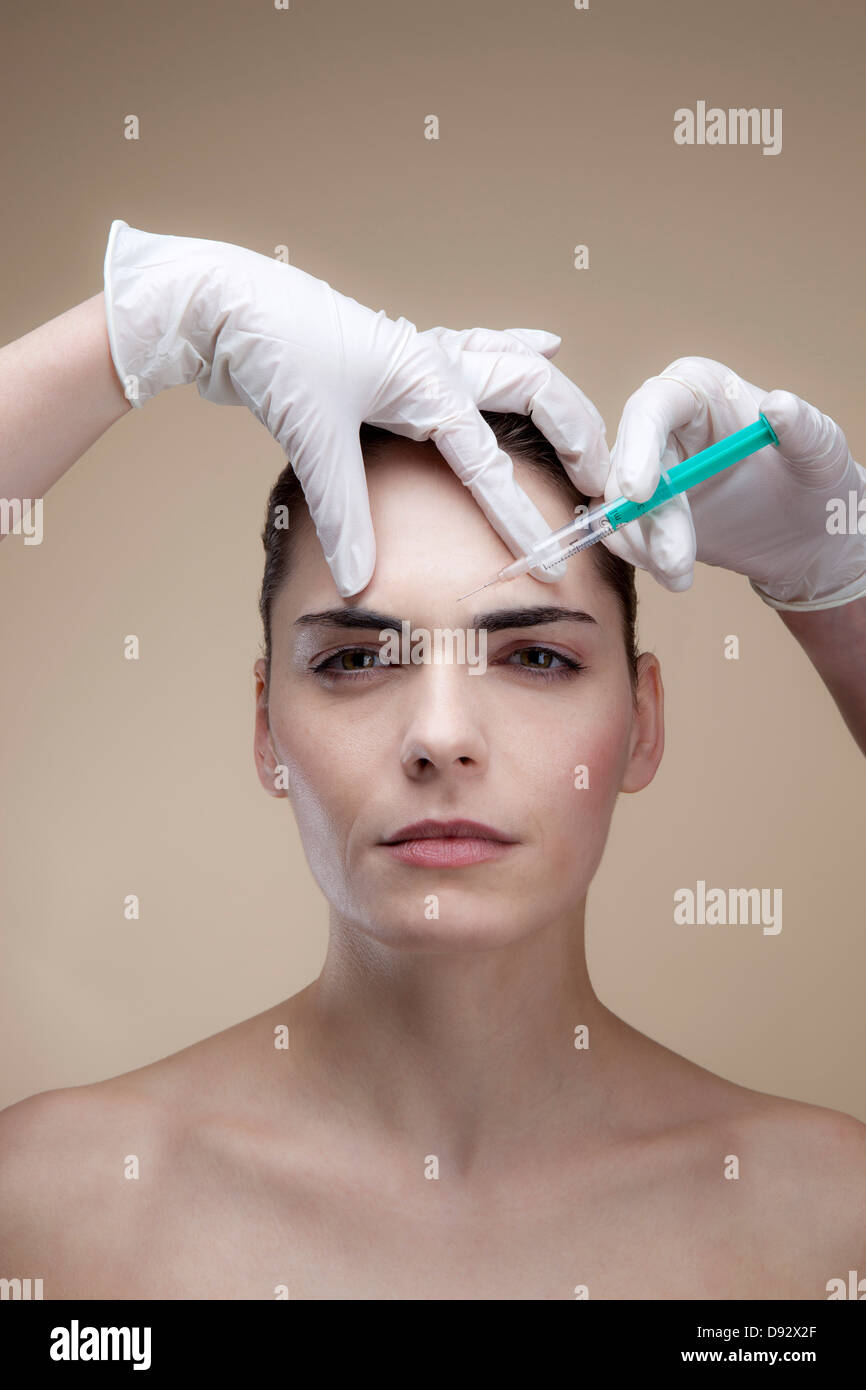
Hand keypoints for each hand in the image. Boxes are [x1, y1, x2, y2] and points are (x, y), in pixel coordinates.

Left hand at [103, 219, 607, 596]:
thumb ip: (345, 511)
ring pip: (513, 365)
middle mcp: (434, 359)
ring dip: (556, 397)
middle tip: (603, 486)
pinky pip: (477, 351)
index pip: (488, 461)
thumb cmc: (271, 351)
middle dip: (576, 439)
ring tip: (591, 430)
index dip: (521, 514)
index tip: (552, 556)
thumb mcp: (313, 436)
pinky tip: (538, 345)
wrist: (225, 303)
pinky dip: (514, 350)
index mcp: (426, 378)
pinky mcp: (397, 357)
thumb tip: (364, 580)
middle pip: (534, 392)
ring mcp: (419, 352)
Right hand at [598, 355, 865, 608]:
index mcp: (698, 391)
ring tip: (680, 575)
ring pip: (618, 506)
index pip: (652, 407)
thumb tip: (778, 405)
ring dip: (643, 545)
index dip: (638, 447)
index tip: (641, 493)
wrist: (806, 534)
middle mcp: (663, 425)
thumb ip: (803, 429)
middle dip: (645, 518)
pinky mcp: (644, 512)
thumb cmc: (815, 480)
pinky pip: (620, 533)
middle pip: (626, 464)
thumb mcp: (821, 453)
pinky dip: (639, 557)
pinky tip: (673, 571)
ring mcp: (649, 471)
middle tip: (675, 561)